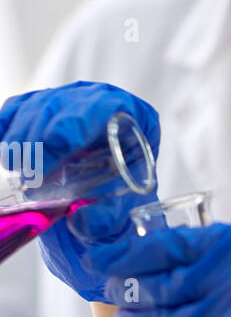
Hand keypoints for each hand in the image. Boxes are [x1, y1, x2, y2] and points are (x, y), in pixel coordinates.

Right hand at [0, 81, 159, 300]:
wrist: (108, 187)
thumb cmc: (122, 193)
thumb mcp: (124, 208)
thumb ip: (108, 217)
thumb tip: (81, 220)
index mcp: (132, 115)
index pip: (98, 109)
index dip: (66, 134)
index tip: (42, 169)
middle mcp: (99, 97)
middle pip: (61, 105)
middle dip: (37, 141)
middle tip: (26, 176)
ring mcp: (69, 96)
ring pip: (36, 105)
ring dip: (20, 139)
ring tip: (16, 170)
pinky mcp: (42, 103)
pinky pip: (17, 107)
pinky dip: (6, 128)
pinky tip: (7, 155)